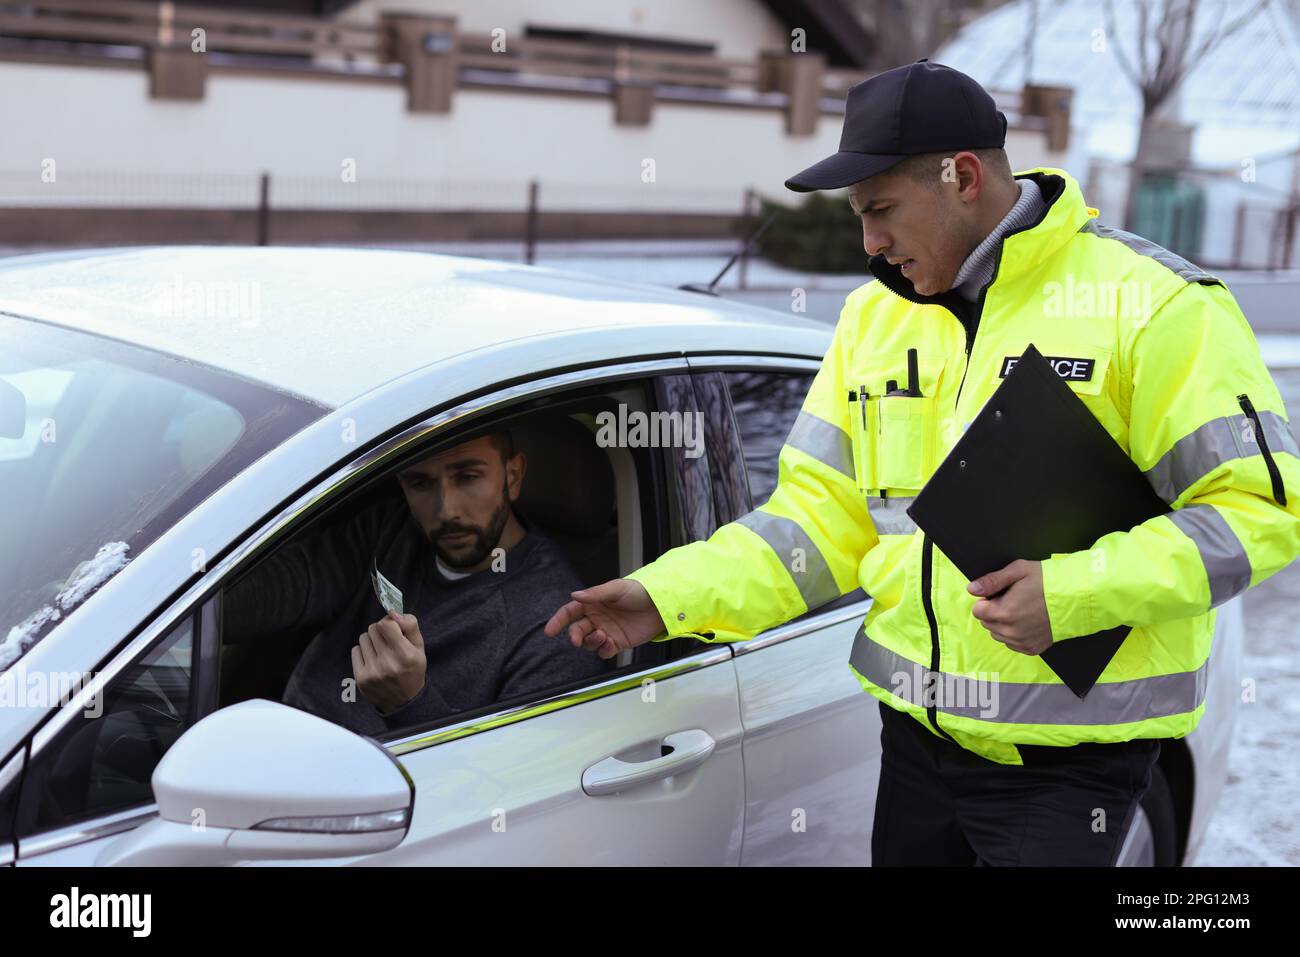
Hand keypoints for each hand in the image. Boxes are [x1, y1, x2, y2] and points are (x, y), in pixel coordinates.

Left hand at [352, 610, 426, 713]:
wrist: (405, 702)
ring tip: (381, 652)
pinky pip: (355, 651)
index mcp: (405, 654)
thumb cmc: (412, 670)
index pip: (385, 624)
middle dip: (381, 631)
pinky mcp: (361, 678)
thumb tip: (393, 612)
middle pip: (373, 628)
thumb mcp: (419, 647)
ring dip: (371, 641)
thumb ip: (410, 625)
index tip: (393, 628)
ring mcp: (372, 672)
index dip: (389, 622)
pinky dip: (363, 652)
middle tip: (388, 641)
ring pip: (363, 638)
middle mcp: (388, 663)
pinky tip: (373, 660)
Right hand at [544, 578, 665, 659]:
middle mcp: (596, 618)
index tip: (549, 631)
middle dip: (574, 636)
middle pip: (577, 630)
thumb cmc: (638, 592)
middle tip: (576, 639)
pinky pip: (604, 651)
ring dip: (591, 642)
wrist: (660, 605)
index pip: (569, 612)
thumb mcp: (616, 589)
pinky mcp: (617, 643)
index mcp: (592, 603)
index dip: (558, 621)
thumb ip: (595, 594)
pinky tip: (610, 644)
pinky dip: (604, 650)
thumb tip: (574, 595)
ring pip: (589, 643)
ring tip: (602, 635)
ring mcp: (606, 631)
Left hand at [967, 560, 1053, 655]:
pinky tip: (1028, 622)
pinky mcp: (1032, 648)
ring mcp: (1022, 642)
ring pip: (998, 634)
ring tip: (1022, 610)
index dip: (987, 600)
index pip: (977, 611)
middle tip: (1014, 600)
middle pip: (986, 623)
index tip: (1001, 594)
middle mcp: (1011, 631)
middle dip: (994, 612)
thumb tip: (971, 589)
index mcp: (1004, 612)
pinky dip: (1015, 634)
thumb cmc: (1049, 581)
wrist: (1078, 598)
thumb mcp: (1018, 571)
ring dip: (1003, 624)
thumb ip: (992, 581)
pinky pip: (1012, 644)